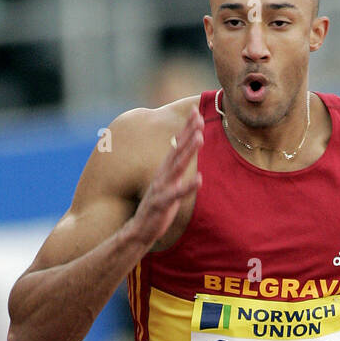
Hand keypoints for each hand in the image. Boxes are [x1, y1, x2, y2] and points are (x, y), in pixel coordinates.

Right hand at [132, 106, 203, 248]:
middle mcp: (163, 175)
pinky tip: (200, 180)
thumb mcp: (168, 184)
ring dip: (188, 151)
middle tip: (199, 117)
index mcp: (165, 170)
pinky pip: (177, 193)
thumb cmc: (157, 206)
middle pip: (177, 150)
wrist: (139, 229)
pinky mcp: (162, 203)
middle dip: (188, 133)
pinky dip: (188, 186)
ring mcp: (162, 187)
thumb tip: (184, 153)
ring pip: (177, 166)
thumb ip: (175, 169)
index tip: (196, 111)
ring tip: (200, 138)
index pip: (177, 144)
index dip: (186, 128)